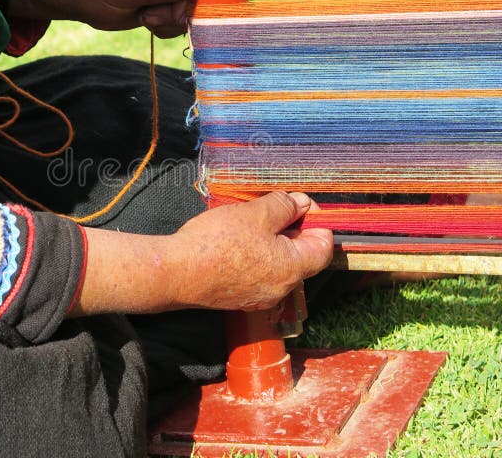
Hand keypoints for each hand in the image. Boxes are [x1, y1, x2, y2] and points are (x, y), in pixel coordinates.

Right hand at [173, 192, 333, 310]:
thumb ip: (284, 206)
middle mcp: (282, 289)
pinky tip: (236, 241)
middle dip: (292, 229)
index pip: (324, 247)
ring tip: (251, 222)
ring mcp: (260, 297)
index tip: (300, 204)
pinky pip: (259, 274)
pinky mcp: (240, 298)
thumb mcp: (256, 213)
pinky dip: (256, 256)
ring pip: (278, 264)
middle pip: (302, 256)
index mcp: (293, 269)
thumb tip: (300, 204)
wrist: (176, 273)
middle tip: (274, 208)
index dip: (317, 221)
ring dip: (272, 242)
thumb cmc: (217, 243)